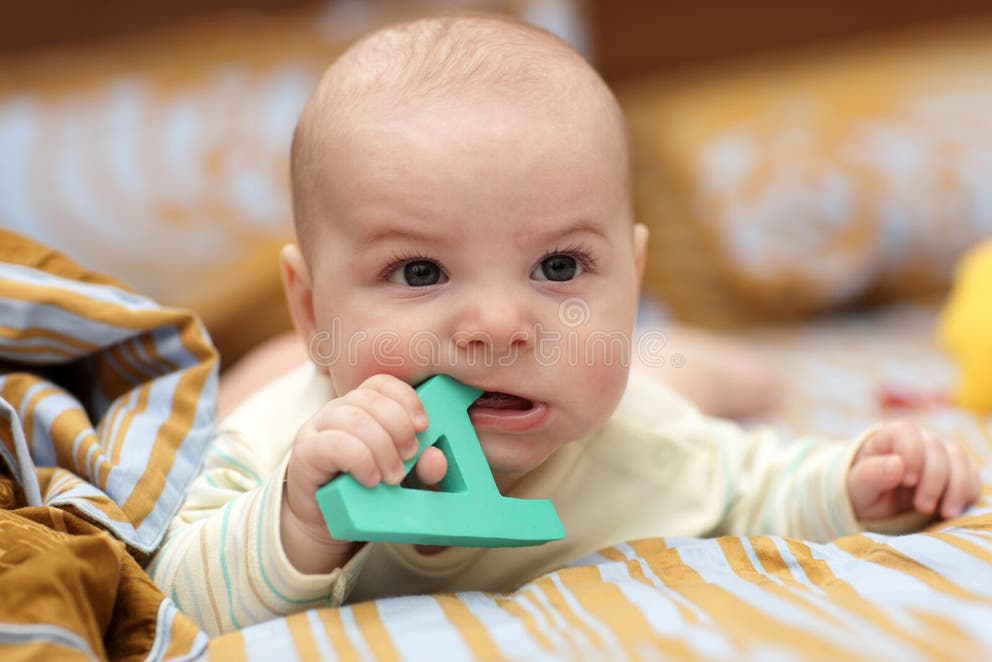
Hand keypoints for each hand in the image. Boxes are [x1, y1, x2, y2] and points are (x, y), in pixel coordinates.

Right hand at [281, 374, 447, 572]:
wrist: (327, 522)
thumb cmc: (366, 492)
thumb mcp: (402, 478)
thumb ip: (422, 467)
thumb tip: (437, 459)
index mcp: (360, 406)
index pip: (381, 384)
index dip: (406, 398)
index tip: (423, 426)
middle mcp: (336, 410)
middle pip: (370, 399)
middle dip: (398, 427)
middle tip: (409, 457)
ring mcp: (317, 429)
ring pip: (353, 419)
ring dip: (382, 447)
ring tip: (393, 476)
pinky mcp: (305, 454)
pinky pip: (334, 444)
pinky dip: (360, 460)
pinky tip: (371, 480)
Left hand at [848, 421, 980, 520]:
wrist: (876, 508)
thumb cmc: (863, 492)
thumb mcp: (857, 488)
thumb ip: (871, 474)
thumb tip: (896, 463)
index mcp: (887, 438)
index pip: (906, 432)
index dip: (912, 454)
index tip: (907, 481)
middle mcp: (917, 441)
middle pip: (936, 448)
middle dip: (934, 480)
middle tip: (923, 507)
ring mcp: (938, 455)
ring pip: (959, 458)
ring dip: (956, 487)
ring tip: (945, 513)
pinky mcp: (956, 472)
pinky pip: (971, 474)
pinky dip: (968, 492)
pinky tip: (954, 510)